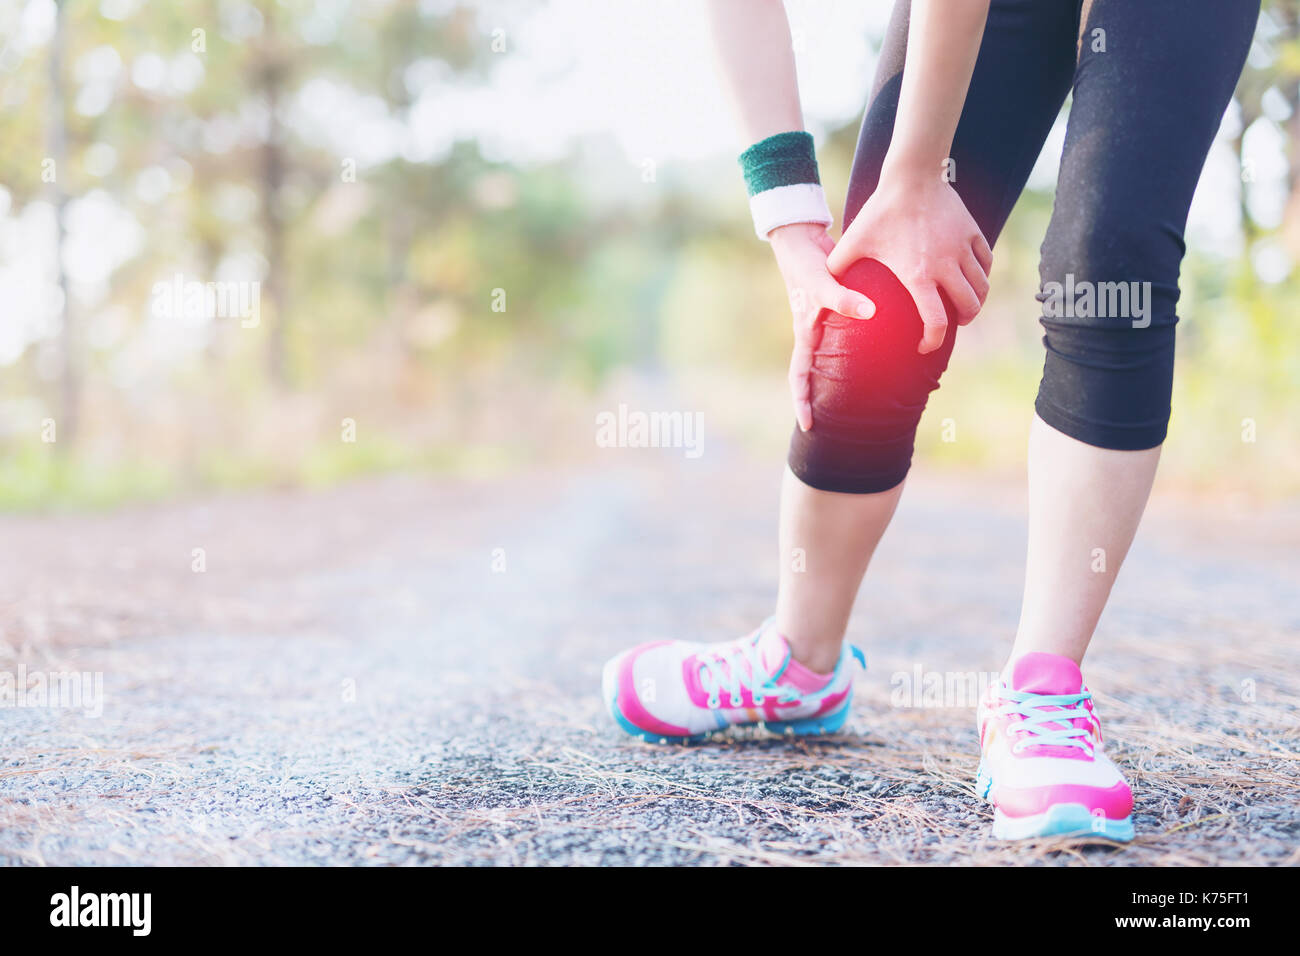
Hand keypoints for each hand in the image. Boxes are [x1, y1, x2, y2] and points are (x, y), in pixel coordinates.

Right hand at [769, 222, 876, 430]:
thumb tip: (870, 312)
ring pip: (831, 359)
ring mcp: (824, 322)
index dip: (802, 403)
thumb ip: (843, 297)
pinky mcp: (836, 308)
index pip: (799, 376)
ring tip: (862, 398)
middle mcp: (813, 332)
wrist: (801, 236)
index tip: (809, 427)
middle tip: (838, 423)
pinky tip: (878, 354)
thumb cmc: (805, 261)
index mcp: (804, 333)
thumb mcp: (821, 280)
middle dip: (822, 400)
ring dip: (840, 378)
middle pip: (815, 374)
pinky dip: (860, 349)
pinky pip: (847, 338)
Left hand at [826, 166, 990, 353]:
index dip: (933, 341)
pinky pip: (986, 262)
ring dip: (975, 301)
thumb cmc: (880, 211)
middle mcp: (946, 266)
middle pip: (969, 308)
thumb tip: (822, 286)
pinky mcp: (973, 233)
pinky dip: (982, 275)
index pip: (936, 322)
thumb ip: (837, 266)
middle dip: (961, 322)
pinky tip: (972, 278)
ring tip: (964, 305)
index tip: (924, 346)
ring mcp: (963, 249)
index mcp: (919, 275)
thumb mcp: (854, 240)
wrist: (912, 177)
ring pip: (982, 287)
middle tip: (950, 325)